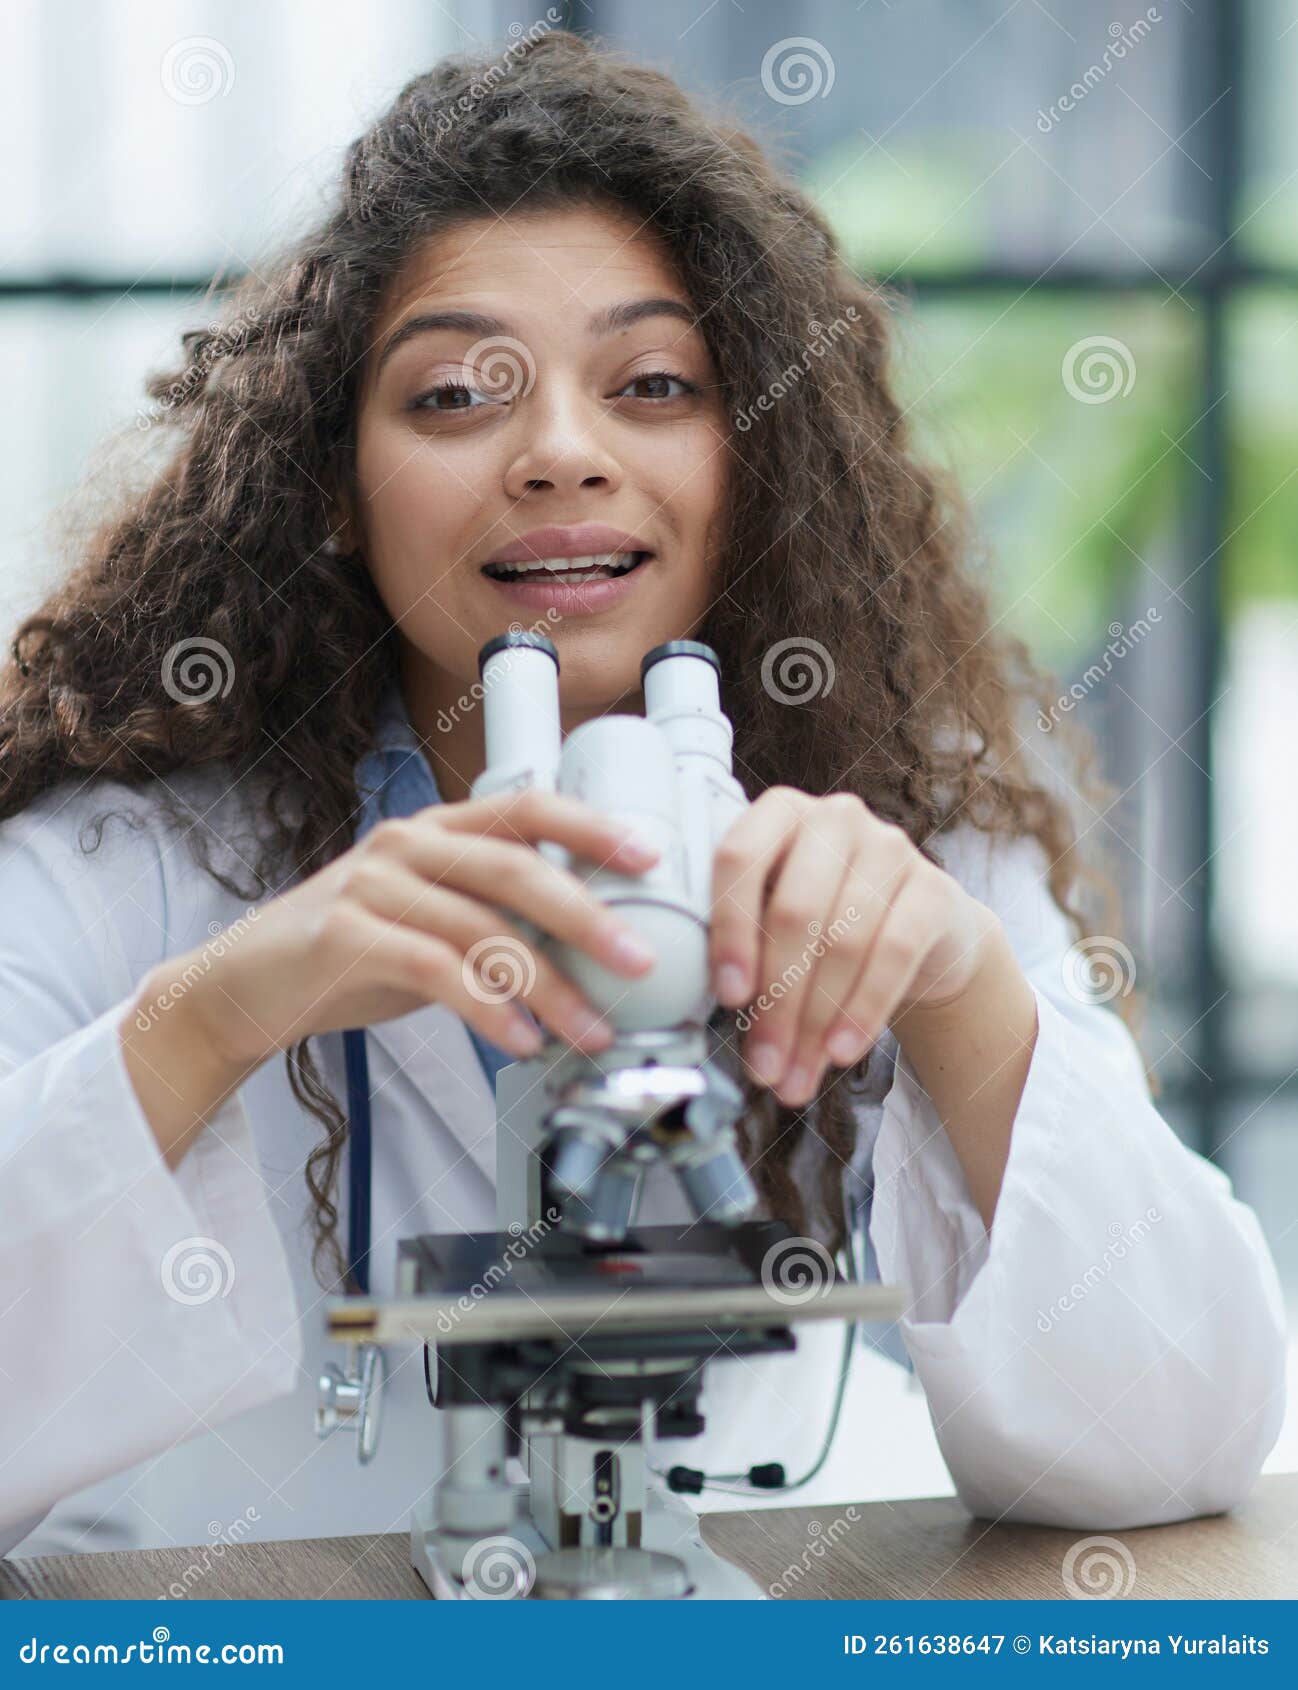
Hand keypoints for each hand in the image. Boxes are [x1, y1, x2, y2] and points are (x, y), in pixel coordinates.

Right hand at [145, 789, 662, 1071]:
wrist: (246, 986)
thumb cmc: (354, 950)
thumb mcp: (432, 917)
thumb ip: (497, 916)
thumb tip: (592, 949)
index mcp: (438, 828)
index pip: (527, 806)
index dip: (591, 826)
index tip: (650, 855)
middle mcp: (408, 844)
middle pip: (515, 867)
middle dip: (589, 916)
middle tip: (639, 961)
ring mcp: (373, 885)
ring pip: (482, 929)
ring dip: (548, 987)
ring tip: (590, 1031)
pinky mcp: (345, 936)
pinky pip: (434, 971)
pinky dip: (486, 1008)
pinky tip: (519, 1039)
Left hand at [708, 787, 999, 1106]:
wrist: (922, 933)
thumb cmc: (827, 925)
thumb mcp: (778, 919)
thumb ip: (746, 949)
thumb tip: (712, 1022)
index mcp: (778, 813)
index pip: (739, 858)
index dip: (730, 931)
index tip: (729, 997)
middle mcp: (834, 818)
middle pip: (794, 912)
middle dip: (775, 1001)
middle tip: (763, 1065)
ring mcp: (889, 847)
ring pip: (842, 942)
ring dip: (815, 1021)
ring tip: (795, 1078)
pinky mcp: (934, 888)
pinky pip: (893, 954)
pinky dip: (863, 1010)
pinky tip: (843, 1051)